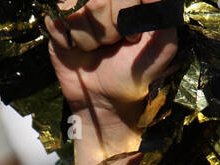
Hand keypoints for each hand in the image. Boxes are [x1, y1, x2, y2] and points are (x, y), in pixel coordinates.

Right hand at [45, 0, 177, 127]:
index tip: (132, 36)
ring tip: (96, 47)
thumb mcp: (161, 51)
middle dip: (109, 30)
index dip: (126, 13)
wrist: (104, 100)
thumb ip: (164, 21)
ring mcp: (77, 4)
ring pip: (79, 9)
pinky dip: (68, 40)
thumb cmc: (134, 73)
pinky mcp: (55, 17)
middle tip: (113, 44)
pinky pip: (57, 20)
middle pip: (98, 0)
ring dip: (89, 38)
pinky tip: (76, 47)